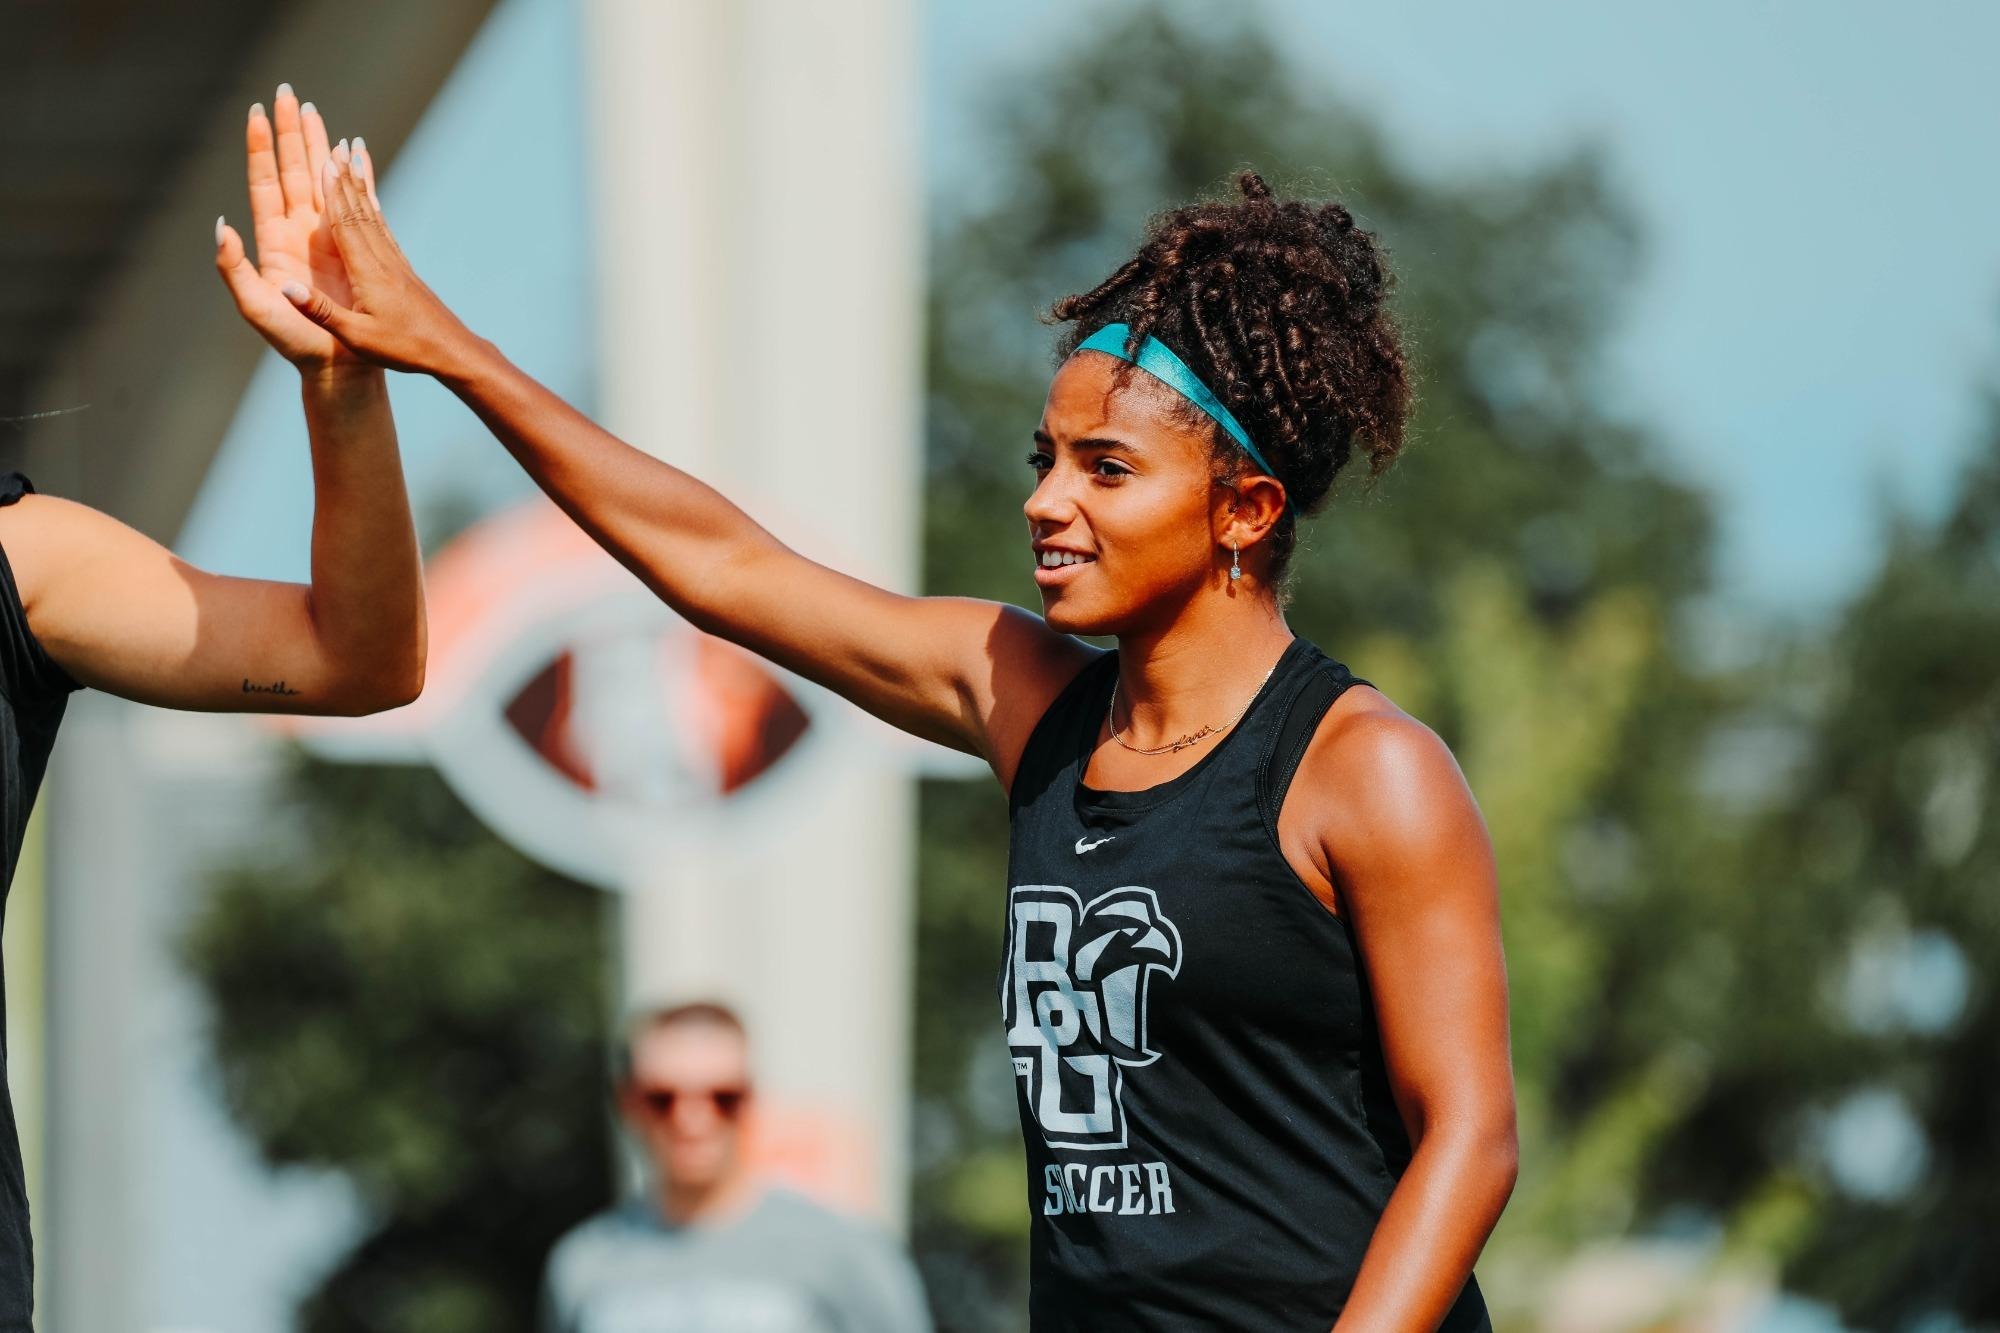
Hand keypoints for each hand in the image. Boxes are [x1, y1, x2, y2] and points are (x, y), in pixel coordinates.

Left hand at [213, 84, 371, 372]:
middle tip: (289, 94)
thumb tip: (222, 225)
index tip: (256, 113)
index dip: (260, 148)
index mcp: (274, 241)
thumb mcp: (255, 308)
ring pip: (323, 180)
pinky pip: (356, 201)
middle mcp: (300, 233)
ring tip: (318, 112)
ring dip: (320, 145)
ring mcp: (329, 239)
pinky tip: (355, 152)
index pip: (265, 183)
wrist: (339, 366)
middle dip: (290, 133)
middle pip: (294, 170)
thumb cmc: (296, 342)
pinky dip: (357, 175)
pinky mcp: (356, 248)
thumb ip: (234, 269)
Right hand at [279, 144, 477, 377]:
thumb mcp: (356, 338)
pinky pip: (384, 228)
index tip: (324, 157)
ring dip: (359, 182)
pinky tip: (372, 198)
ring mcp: (396, 262)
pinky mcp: (404, 269)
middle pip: (358, 207)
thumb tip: (284, 287)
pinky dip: (374, 206)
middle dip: (343, 174)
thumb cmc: (404, 349)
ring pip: (373, 213)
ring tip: (352, 154)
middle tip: (335, 142)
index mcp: (368, 271)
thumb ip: (320, 312)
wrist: (451, 353)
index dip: (333, 190)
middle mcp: (382, 258)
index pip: (345, 222)